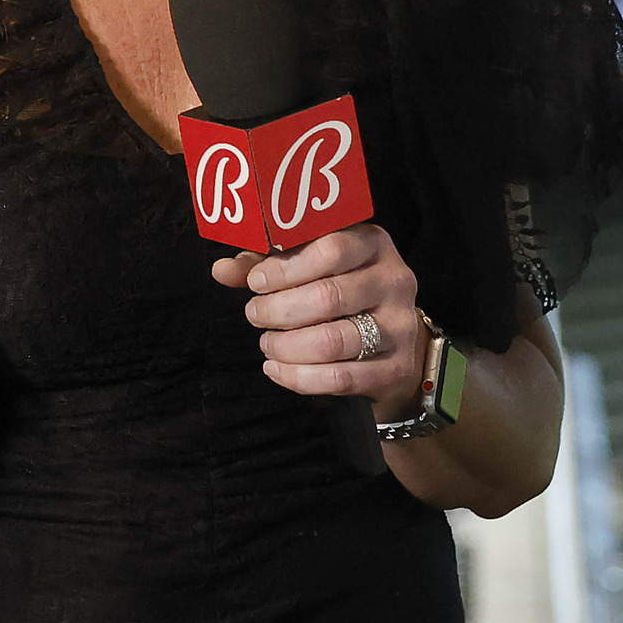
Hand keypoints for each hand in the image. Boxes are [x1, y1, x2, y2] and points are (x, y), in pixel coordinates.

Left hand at [213, 222, 427, 422]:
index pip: (331, 248)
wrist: (395, 343)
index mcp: (372, 244)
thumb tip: (222, 269)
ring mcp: (400, 326)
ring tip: (267, 344)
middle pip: (328, 296)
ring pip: (333, 341)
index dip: (285, 268)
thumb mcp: (310, 267)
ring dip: (287, 346)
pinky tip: (278, 369)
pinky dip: (299, 377)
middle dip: (278, 311)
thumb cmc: (342, 294)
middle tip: (255, 315)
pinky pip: (341, 378)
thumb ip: (268, 264)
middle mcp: (394, 280)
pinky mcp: (396, 368)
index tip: (256, 283)